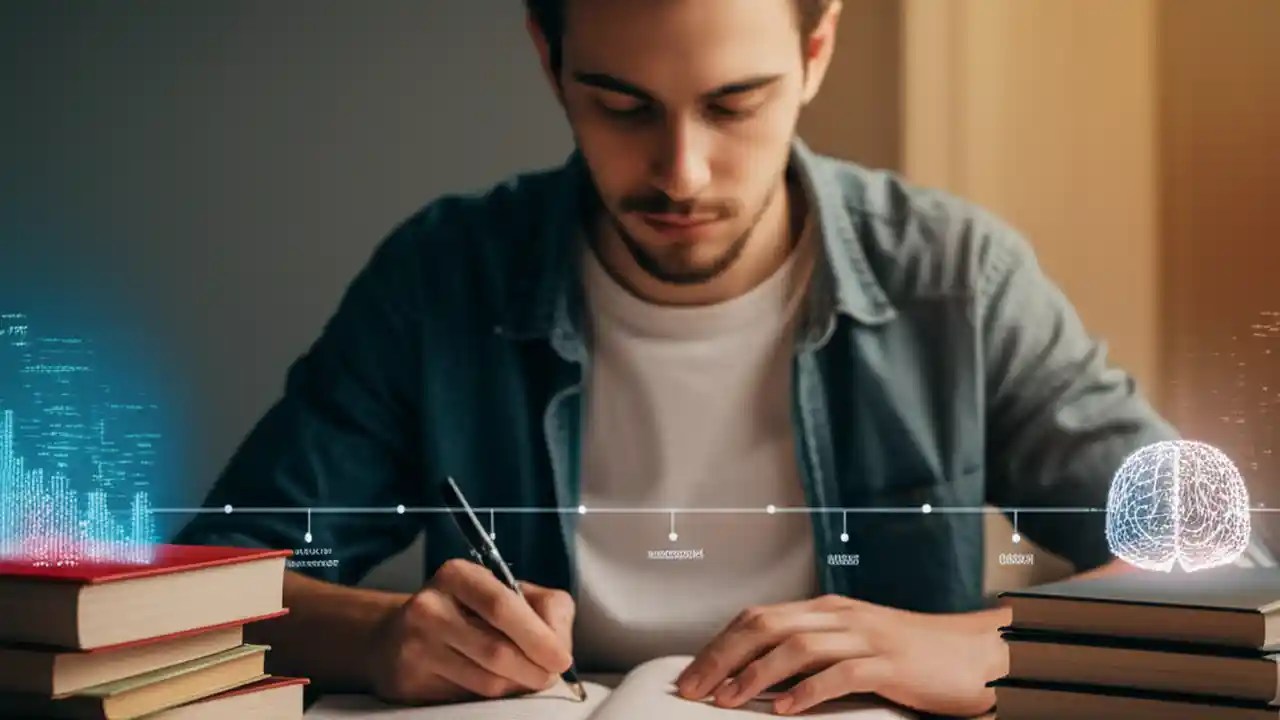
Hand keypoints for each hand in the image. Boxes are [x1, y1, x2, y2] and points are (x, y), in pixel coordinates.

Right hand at [367, 558, 575, 703]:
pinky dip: (491, 698)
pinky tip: (494, 684)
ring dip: (516, 686)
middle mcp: (430, 607)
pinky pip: (467, 699)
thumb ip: (544, 608)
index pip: (503, 605)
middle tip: (549, 676)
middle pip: (496, 650)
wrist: (396, 637)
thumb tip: (560, 646)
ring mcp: (415, 647)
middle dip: (534, 669)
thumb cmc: (467, 612)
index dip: (538, 636)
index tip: (562, 658)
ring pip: (486, 681)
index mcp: (457, 575)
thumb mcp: (505, 592)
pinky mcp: (409, 682)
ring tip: (524, 679)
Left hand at [674, 594, 1006, 716]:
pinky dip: (809, 691)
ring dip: (756, 675)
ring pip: (797, 647)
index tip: (693, 673)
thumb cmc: (912, 656)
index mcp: (827, 610)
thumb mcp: (854, 644)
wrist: (974, 653)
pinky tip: (786, 709)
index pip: (758, 617)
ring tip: (729, 700)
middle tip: (695, 688)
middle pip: (766, 627)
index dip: (720, 644)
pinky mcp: (889, 664)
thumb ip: (812, 652)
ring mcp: (866, 638)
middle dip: (723, 658)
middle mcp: (840, 617)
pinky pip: (842, 674)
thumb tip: (758, 674)